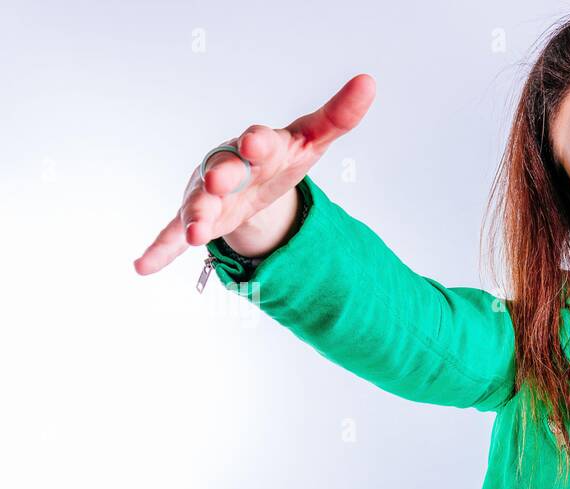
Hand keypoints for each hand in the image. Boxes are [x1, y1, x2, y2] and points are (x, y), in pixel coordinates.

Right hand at [133, 72, 375, 275]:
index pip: (259, 140)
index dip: (258, 141)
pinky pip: (174, 233)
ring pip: (198, 202)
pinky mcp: (197, 218)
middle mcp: (228, 165)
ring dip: (196, 215)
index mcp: (259, 145)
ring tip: (197, 233)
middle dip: (220, 176)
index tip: (255, 142)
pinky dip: (160, 249)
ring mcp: (209, 192)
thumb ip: (339, 116)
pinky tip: (143, 266)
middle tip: (217, 184)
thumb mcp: (312, 139)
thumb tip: (369, 82)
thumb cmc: (282, 155)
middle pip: (222, 169)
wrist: (253, 177)